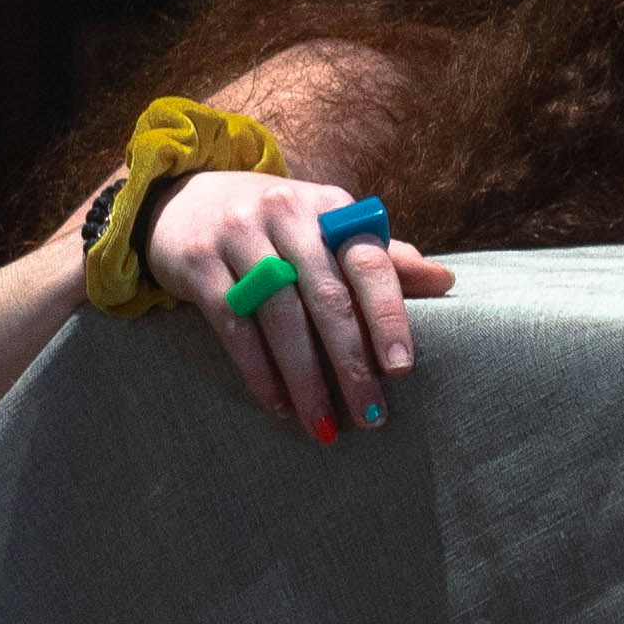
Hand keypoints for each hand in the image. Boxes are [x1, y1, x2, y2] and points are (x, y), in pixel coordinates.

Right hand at [150, 167, 450, 442]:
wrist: (178, 201)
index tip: (402, 367)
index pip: (368, 262)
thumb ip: (378, 257)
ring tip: (323, 423)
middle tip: (371, 415)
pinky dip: (258, 370)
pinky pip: (233, 324)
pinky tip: (277, 403)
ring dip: (305, 379)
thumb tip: (445, 282)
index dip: (388, 315)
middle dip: (351, 364)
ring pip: (281, 317)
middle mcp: (286, 214)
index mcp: (329, 207)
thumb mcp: (324, 228)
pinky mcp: (198, 262)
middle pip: (327, 297)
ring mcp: (239, 235)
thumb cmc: (272, 226)